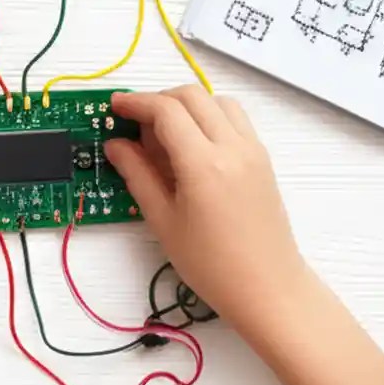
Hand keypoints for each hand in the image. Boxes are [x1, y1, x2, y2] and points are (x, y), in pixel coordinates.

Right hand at [104, 86, 305, 326]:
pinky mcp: (262, 158)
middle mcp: (232, 147)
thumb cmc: (212, 265)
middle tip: (136, 126)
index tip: (115, 107)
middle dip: (158, 101)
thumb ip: (138, 175)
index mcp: (204, 164)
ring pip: (216, 101)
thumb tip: (116, 145)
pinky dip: (209, 117)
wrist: (268, 287)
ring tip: (166, 137)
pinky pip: (234, 119)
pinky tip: (193, 147)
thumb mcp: (164, 221)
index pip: (166, 111)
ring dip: (187, 106)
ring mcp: (252, 150)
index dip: (136, 103)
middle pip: (191, 96)